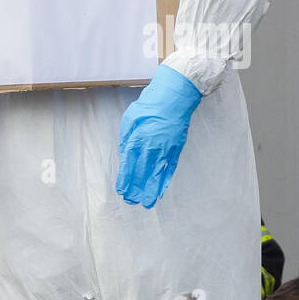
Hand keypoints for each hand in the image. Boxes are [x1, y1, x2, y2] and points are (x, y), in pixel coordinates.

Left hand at [116, 63, 202, 208]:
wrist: (174, 96)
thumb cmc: (148, 106)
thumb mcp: (129, 120)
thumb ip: (126, 139)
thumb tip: (125, 155)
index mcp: (137, 140)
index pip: (129, 165)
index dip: (126, 179)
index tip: (122, 191)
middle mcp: (152, 147)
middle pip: (142, 173)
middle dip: (136, 189)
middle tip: (131, 201)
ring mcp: (166, 148)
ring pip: (157, 174)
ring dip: (151, 189)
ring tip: (147, 203)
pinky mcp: (176, 148)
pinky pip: (170, 168)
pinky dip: (165, 180)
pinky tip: (161, 190)